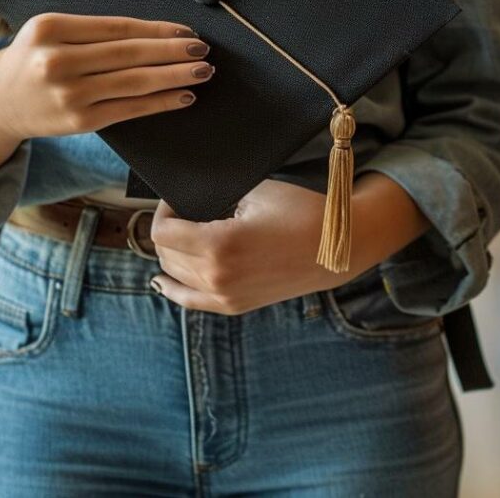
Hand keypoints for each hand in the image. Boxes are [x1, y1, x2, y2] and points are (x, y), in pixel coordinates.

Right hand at [0, 12, 212, 192]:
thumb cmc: (34, 59)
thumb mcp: (51, 33)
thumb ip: (94, 31)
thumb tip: (159, 33)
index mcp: (51, 28)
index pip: (118, 27)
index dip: (157, 29)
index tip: (186, 30)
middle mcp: (57, 60)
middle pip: (129, 54)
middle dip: (173, 51)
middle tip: (203, 49)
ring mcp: (68, 93)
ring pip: (133, 82)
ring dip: (174, 76)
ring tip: (202, 71)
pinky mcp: (79, 121)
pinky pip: (129, 109)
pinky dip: (160, 103)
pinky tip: (183, 96)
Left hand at [149, 173, 432, 314]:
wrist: (336, 249)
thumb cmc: (300, 213)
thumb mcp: (256, 193)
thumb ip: (218, 196)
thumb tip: (191, 201)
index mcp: (219, 244)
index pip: (164, 231)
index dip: (166, 210)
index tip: (177, 199)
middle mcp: (216, 275)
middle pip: (165, 253)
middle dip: (169, 230)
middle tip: (183, 213)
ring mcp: (225, 295)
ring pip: (174, 275)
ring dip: (172, 253)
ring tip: (184, 235)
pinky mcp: (234, 306)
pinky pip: (189, 301)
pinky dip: (172, 288)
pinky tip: (162, 279)